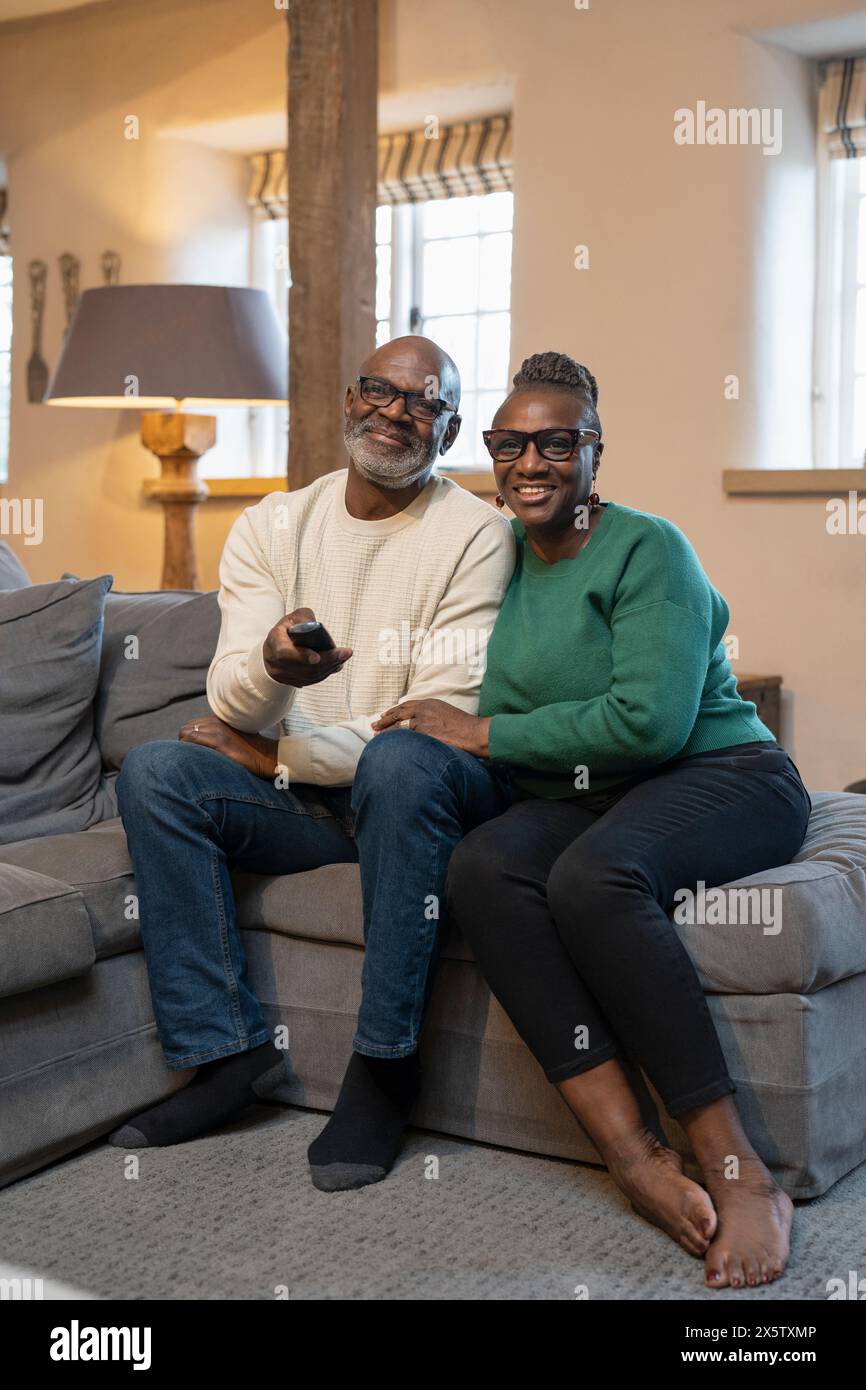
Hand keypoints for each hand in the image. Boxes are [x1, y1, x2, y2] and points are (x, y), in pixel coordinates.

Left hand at [179, 715, 278, 779]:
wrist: (266, 756)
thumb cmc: (251, 752)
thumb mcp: (233, 737)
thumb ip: (218, 735)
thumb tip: (201, 743)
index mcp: (219, 720)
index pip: (192, 725)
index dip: (189, 738)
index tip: (193, 751)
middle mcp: (216, 722)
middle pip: (186, 729)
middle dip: (184, 743)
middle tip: (191, 757)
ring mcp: (217, 730)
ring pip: (186, 733)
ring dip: (185, 747)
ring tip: (193, 759)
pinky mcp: (218, 741)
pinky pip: (192, 740)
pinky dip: (189, 749)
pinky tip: (195, 758)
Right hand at [262, 607, 351, 687]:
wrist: (275, 647)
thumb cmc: (287, 630)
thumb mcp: (294, 617)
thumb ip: (305, 618)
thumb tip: (316, 627)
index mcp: (274, 642)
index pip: (284, 652)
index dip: (301, 656)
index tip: (317, 657)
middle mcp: (275, 662)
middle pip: (303, 667)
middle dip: (327, 660)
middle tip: (344, 653)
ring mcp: (282, 674)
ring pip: (309, 675)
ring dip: (329, 667)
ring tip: (343, 657)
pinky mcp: (291, 682)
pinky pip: (311, 680)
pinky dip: (326, 672)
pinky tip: (337, 664)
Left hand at [372, 699, 490, 756]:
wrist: (474, 733)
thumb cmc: (465, 727)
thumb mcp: (447, 715)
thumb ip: (432, 716)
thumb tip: (422, 724)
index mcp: (430, 703)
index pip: (406, 705)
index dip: (394, 711)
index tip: (384, 716)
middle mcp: (424, 709)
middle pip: (398, 713)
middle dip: (385, 720)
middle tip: (374, 726)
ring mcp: (424, 720)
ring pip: (401, 728)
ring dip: (388, 733)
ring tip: (377, 738)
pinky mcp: (424, 733)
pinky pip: (408, 739)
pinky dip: (398, 742)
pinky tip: (390, 747)